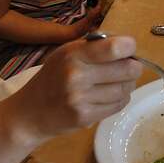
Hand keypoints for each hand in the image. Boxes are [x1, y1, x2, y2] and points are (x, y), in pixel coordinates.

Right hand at [4, 34, 141, 146]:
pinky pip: (118, 105)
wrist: (29, 114)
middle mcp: (77, 76)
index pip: (115, 48)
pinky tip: (110, 96)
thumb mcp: (67, 53)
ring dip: (127, 85)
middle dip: (133, 67)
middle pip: (127, 70)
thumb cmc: (52, 77)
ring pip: (125, 89)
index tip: (129, 49)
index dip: (129, 47)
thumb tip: (128, 45)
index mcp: (73, 54)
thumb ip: (94, 46)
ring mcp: (80, 99)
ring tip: (117, 83)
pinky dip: (120, 99)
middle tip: (130, 68)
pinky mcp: (85, 117)